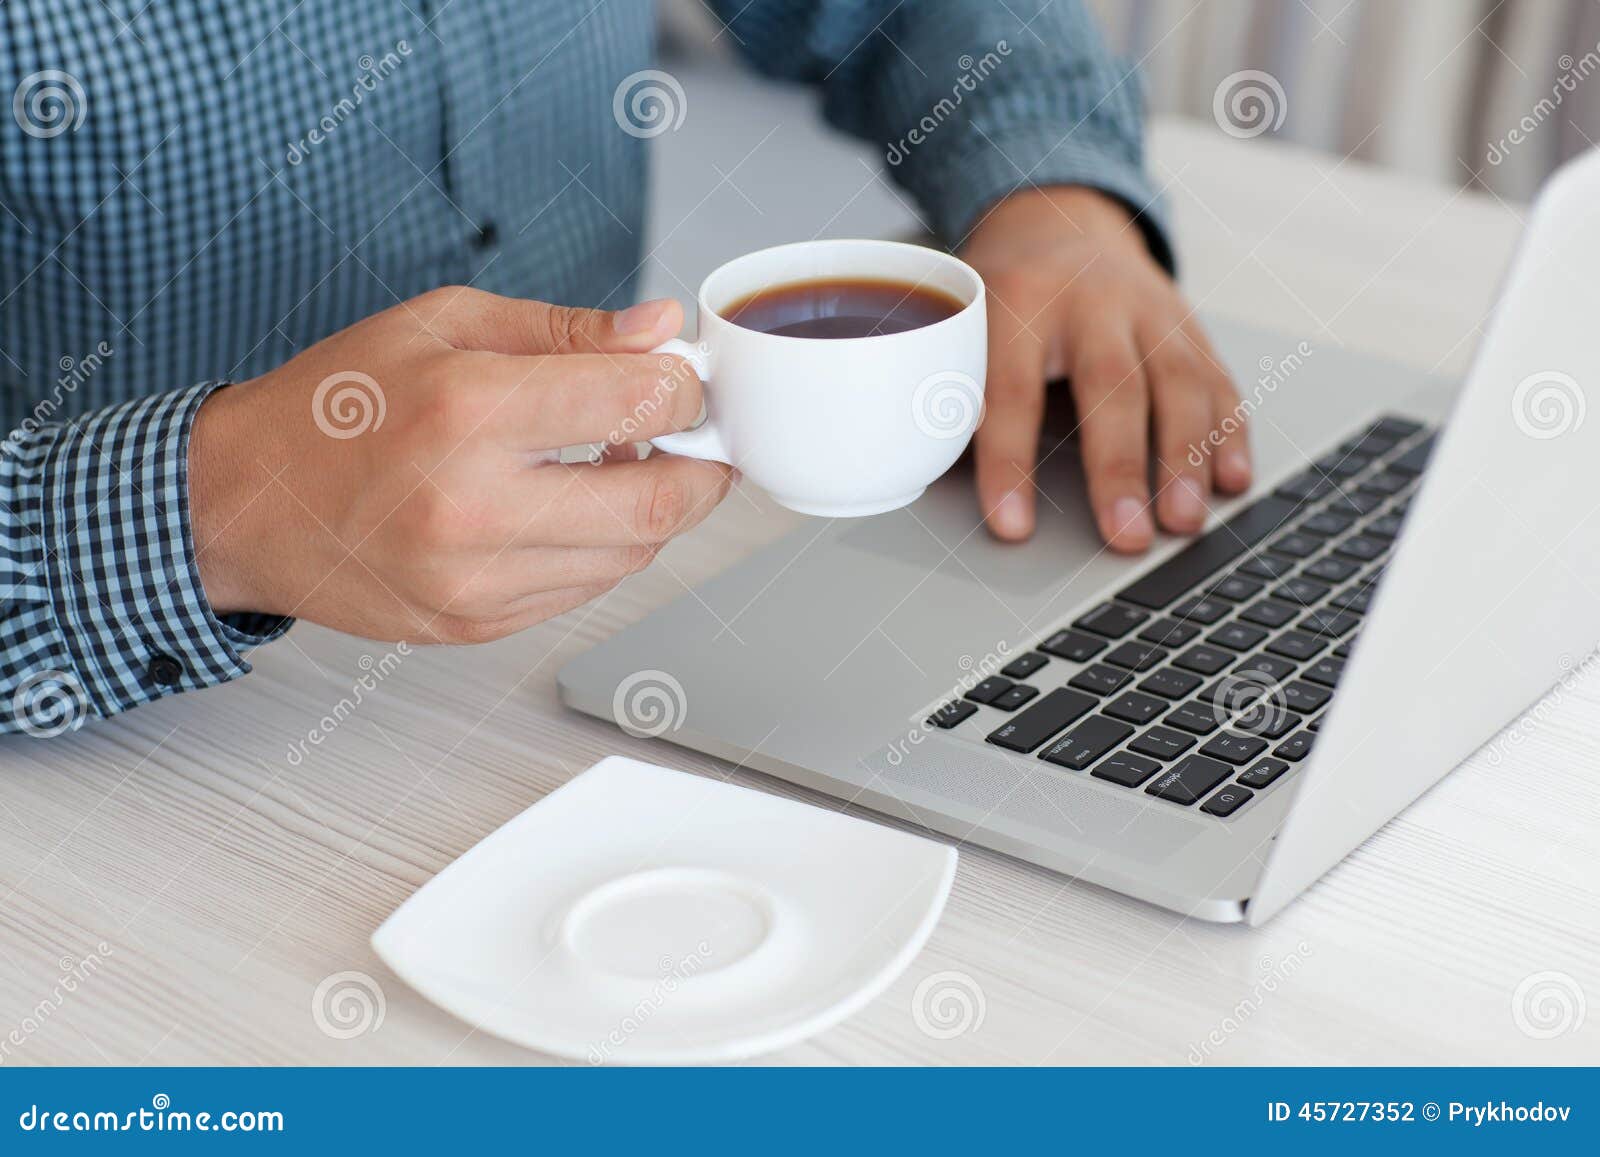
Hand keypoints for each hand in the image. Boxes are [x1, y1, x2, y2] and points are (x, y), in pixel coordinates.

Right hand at [190, 288, 731, 642]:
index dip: (684, 390)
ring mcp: (477, 579)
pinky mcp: (477, 623)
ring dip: (653, 507)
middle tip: (697, 438)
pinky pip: (586, 588)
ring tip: (621, 462)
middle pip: (660, 503)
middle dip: (704, 467)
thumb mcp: (442, 324)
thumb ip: (566, 330)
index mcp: (468, 410)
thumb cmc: (336, 406)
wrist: (245, 504)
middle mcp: (476, 506)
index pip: (638, 403)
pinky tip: (571, 505)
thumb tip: (660, 333)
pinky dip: (602, 546)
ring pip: (632, 554)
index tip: (683, 382)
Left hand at [960, 186, 1250, 551]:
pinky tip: (1231, 481)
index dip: (1009, 462)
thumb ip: (956, 386)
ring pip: (1177, 382)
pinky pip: (1217, 380)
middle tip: (1126, 538)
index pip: (1010, 389)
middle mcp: (1092, 300)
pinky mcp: (1191, 327)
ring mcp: (1150, 310)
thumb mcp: (967, 323)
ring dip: (1186, 458)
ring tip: (1183, 522)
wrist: (1062, 222)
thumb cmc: (1006, 295)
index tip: (1013, 525)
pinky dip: (1228, 434)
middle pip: (1111, 386)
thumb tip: (928, 465)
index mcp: (1019, 299)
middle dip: (1120, 468)